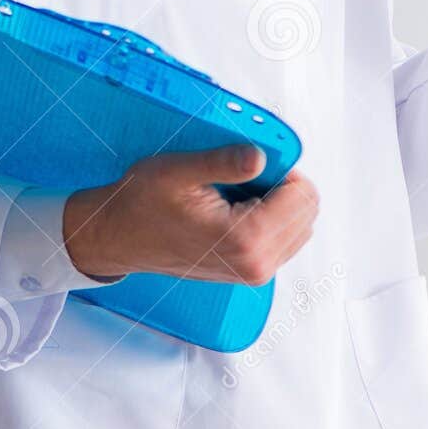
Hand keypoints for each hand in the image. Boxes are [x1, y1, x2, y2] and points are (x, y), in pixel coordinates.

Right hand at [63, 144, 318, 286]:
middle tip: (243, 176)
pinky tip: (238, 207)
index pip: (303, 196)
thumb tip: (261, 156)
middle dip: (284, 185)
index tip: (253, 162)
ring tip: (238, 192)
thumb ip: (224, 162)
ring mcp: (255, 272)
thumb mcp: (179, 171)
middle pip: (307, 210)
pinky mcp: (250, 272)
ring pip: (300, 224)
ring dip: (280, 201)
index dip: (283, 169)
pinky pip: (286, 237)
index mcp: (246, 240)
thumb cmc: (143, 203)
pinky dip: (272, 216)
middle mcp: (257, 264)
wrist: (120, 237)